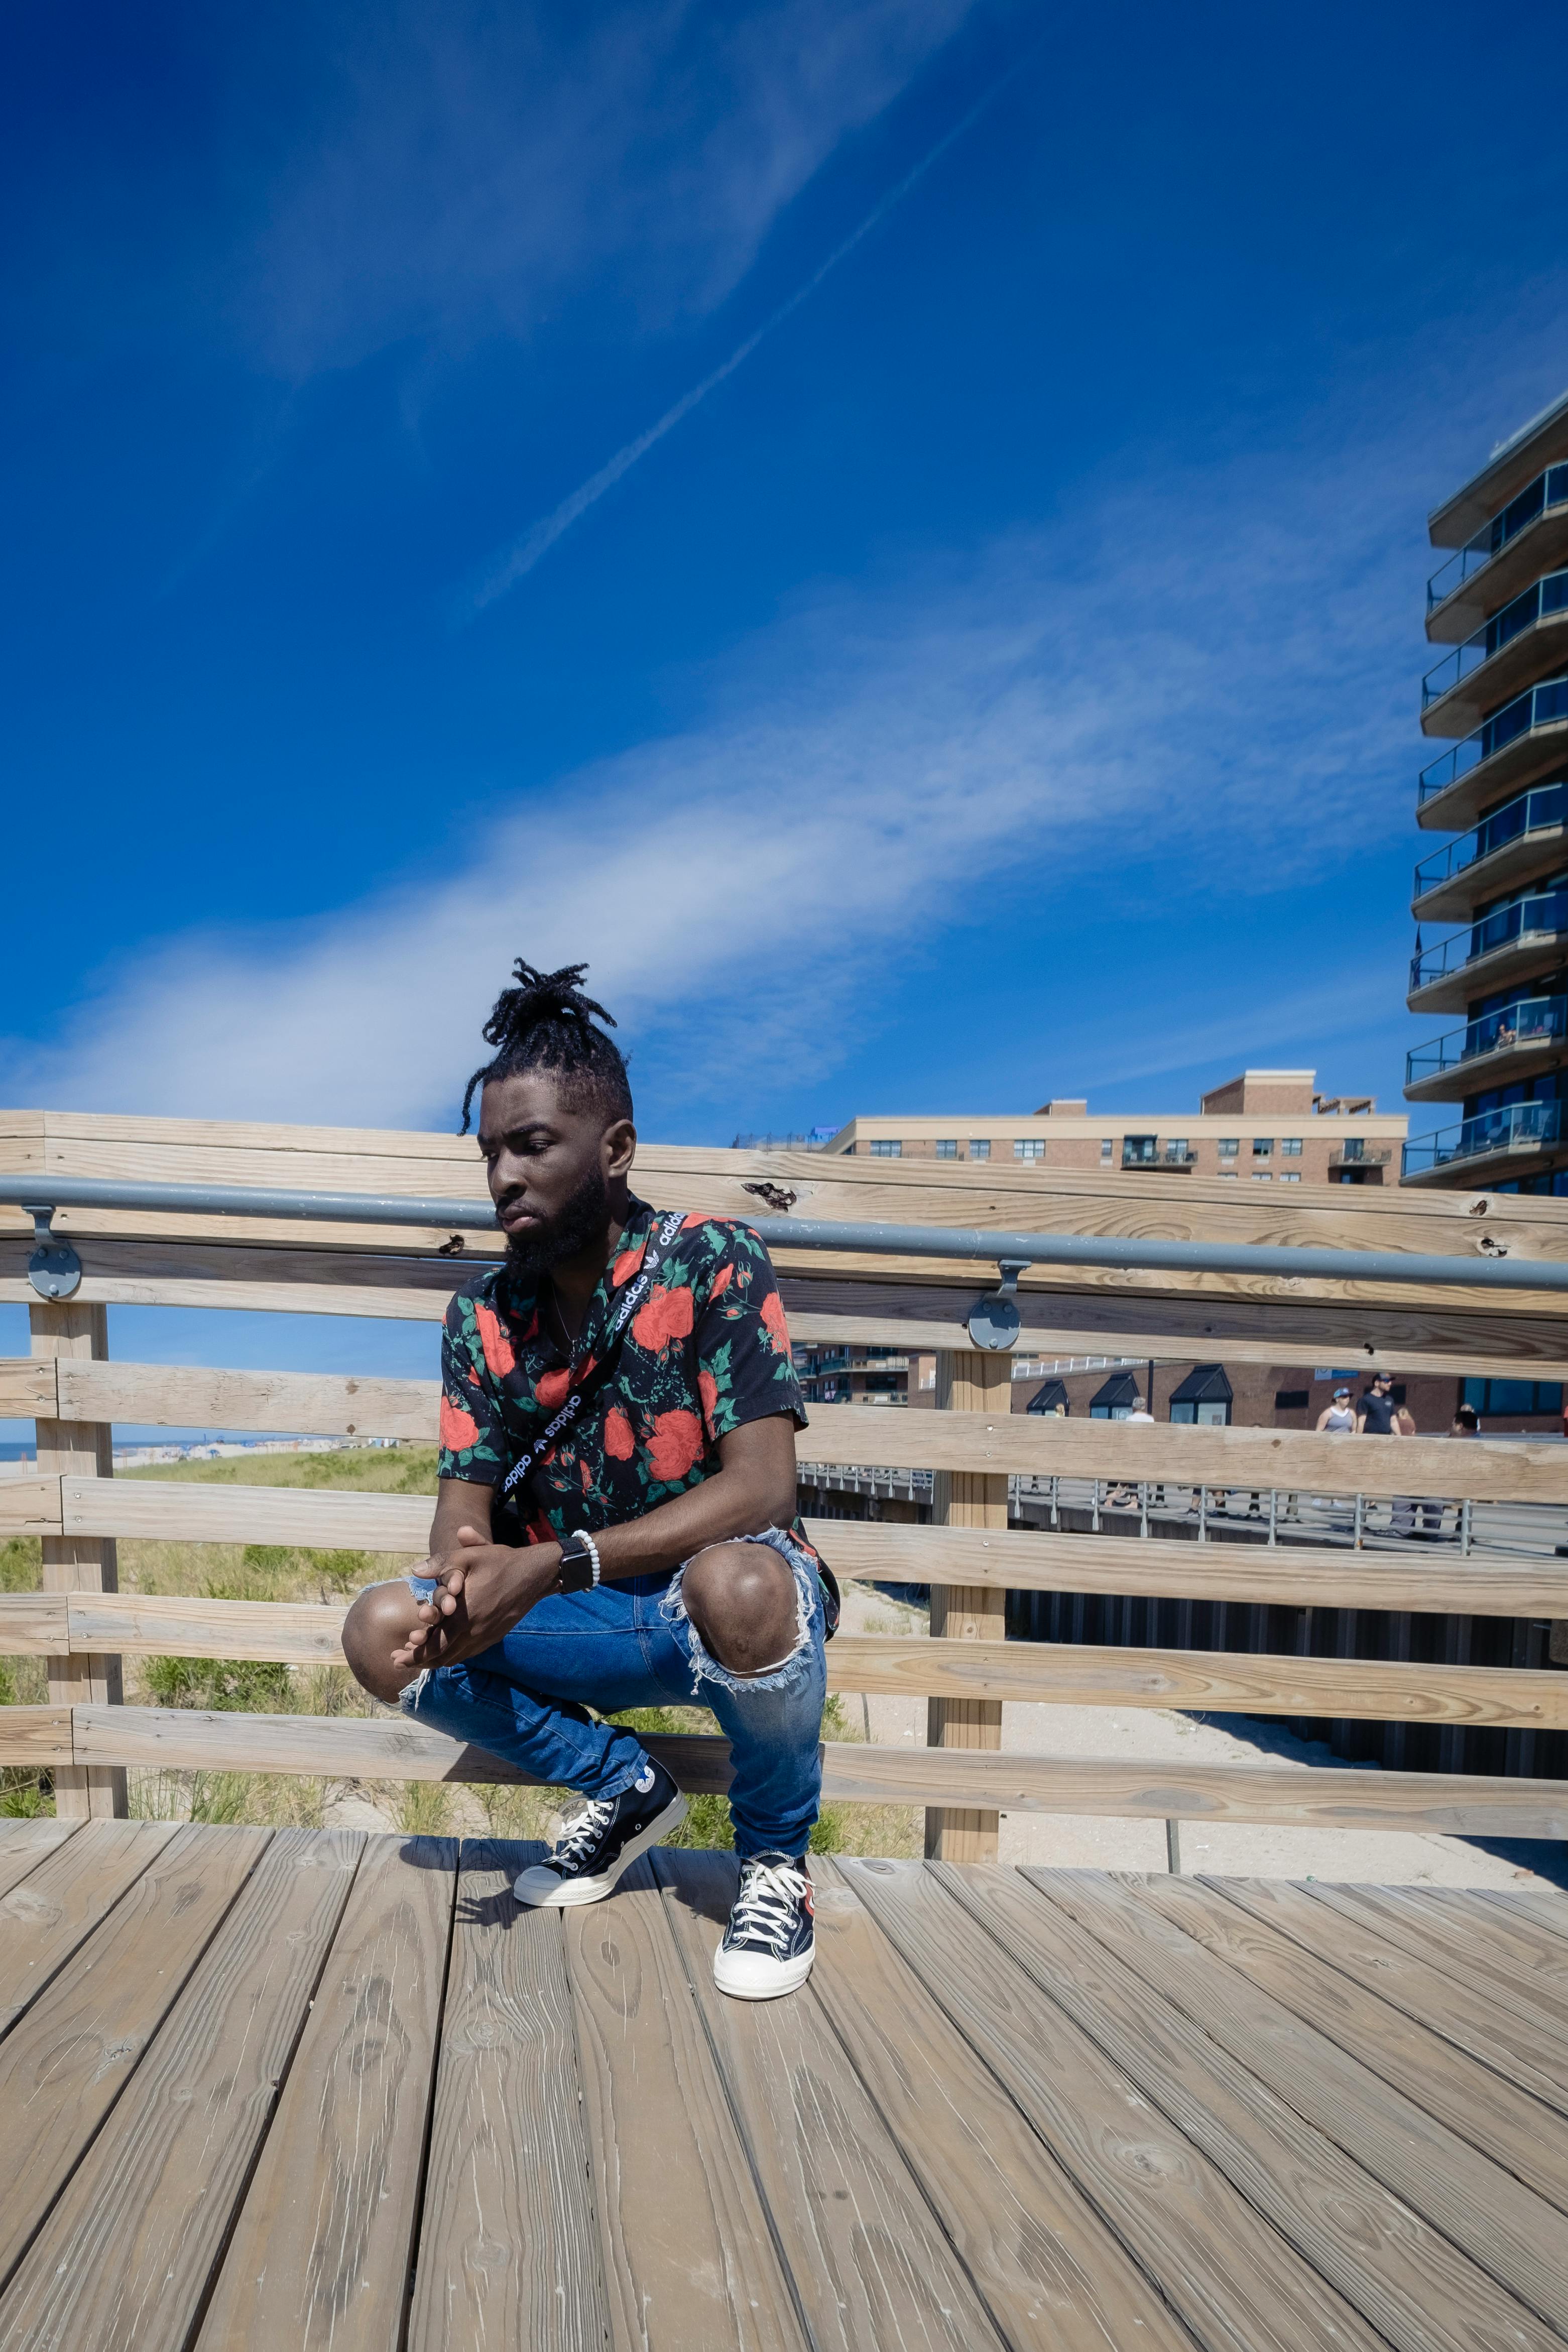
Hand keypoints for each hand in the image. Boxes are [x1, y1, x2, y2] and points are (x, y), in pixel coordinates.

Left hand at [392, 1525, 562, 1672]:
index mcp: (463, 1616)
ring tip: (417, 1659)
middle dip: (418, 1660)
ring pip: (454, 1658)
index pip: (433, 1645)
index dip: (413, 1654)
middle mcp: (473, 1632)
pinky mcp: (493, 1637)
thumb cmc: (501, 1562)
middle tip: (399, 1661)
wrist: (535, 1574)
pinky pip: (467, 1653)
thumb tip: (415, 1570)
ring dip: (434, 1660)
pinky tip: (443, 1651)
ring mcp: (485, 1637)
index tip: (396, 1658)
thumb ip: (441, 1563)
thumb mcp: (470, 1556)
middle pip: (440, 1657)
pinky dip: (451, 1655)